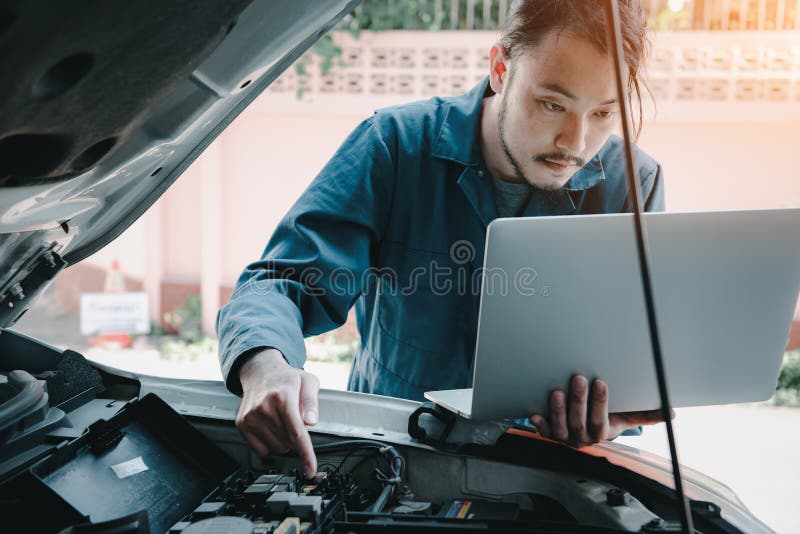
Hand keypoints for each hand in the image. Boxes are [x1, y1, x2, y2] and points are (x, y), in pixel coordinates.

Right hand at [236, 348, 319, 475]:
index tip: (310, 469)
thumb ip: (311, 403)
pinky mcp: (241, 424)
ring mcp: (250, 417)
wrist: (260, 372)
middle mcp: (264, 408)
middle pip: (288, 442)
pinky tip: (270, 426)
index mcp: (282, 397)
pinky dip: (270, 443)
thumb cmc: (287, 379)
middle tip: (294, 418)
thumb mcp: (308, 382)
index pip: (297, 433)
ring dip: (283, 439)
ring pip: (276, 447)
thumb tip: (311, 422)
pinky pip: (261, 449)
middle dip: (296, 436)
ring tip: (281, 419)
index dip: (306, 454)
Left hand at [529, 375, 673, 446]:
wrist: (583, 430)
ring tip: (557, 390)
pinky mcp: (547, 431)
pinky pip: (541, 430)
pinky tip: (533, 413)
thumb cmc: (605, 417)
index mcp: (600, 434)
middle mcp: (580, 438)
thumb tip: (671, 413)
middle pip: (579, 422)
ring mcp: (562, 436)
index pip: (601, 420)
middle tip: (578, 378)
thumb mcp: (624, 416)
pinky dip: (537, 423)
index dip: (600, 403)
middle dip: (578, 401)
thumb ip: (645, 414)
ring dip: (557, 409)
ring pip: (559, 426)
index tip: (600, 381)